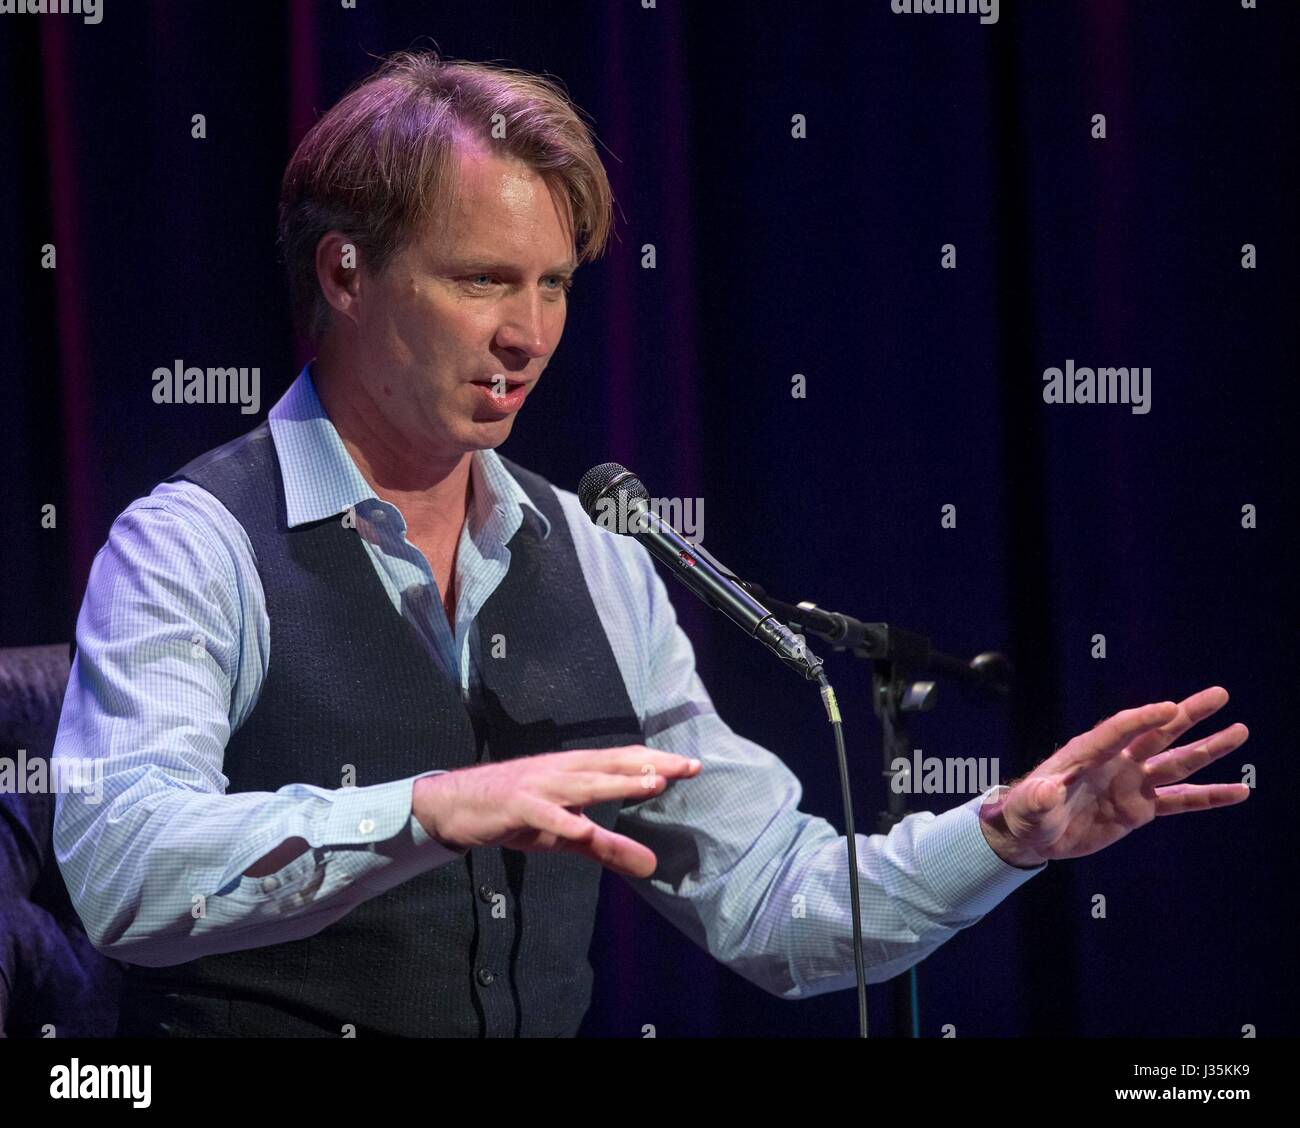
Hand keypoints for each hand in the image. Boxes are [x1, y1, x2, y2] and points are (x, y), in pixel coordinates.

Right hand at [412, 745, 700, 878]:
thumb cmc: (516, 813)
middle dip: (651, 765)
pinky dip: (563, 820)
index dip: (658, 762)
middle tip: (687, 766)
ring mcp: (539, 785)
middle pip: (612, 764)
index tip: (694, 766)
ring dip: (618, 783)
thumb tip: (650, 867)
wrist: (456, 804)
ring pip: (584, 783)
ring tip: (651, 783)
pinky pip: (543, 814)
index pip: (624, 762)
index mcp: (575, 770)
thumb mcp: (566, 834)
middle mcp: (562, 770)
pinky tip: (582, 829)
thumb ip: (607, 847)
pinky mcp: (516, 805)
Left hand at [978, 686, 1249, 866]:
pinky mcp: (1140, 807)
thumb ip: (1037, 798)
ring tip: (1240, 731)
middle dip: (1187, 714)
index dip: (1143, 719)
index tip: (1170, 708)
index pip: (1119, 730)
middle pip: (1157, 733)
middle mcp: (1115, 762)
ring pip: (1177, 762)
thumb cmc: (1025, 812)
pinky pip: (1181, 800)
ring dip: (1208, 748)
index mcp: (1087, 753)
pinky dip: (1209, 796)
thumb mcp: (1027, 806)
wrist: (1033, 833)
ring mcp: (1131, 783)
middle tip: (1220, 695)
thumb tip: (1044, 792)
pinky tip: (1239, 790)